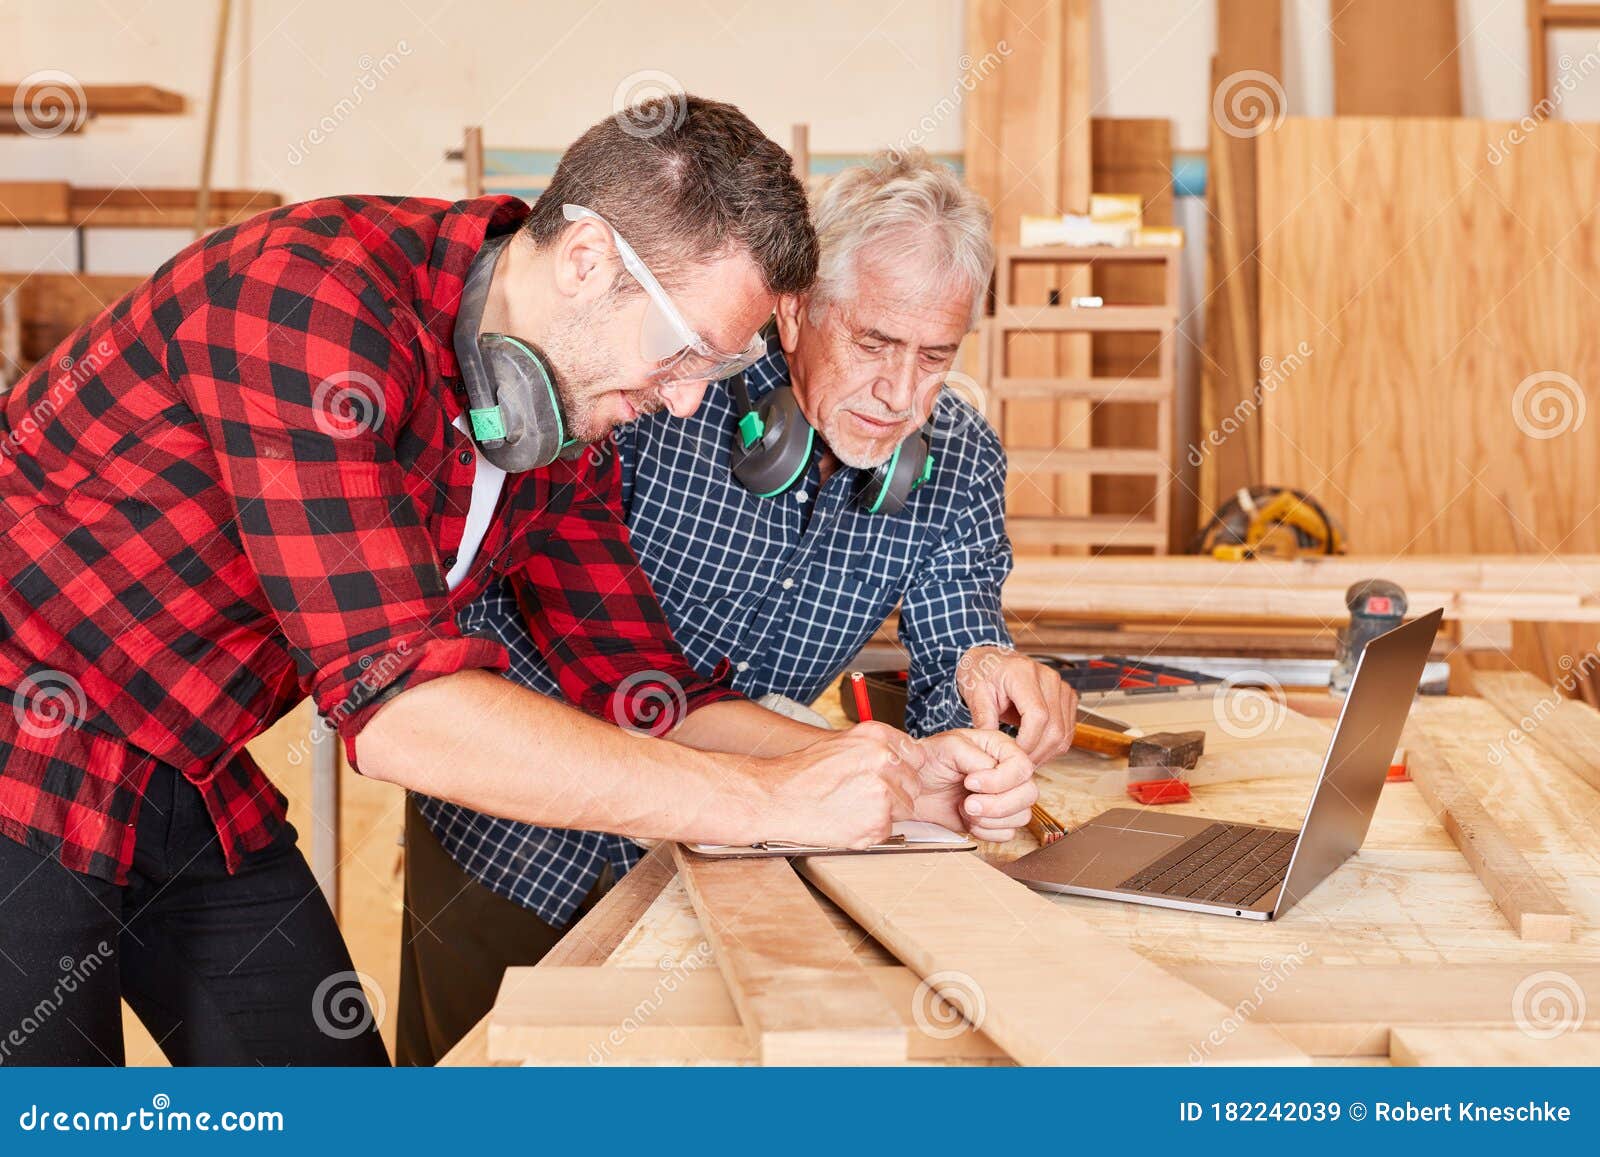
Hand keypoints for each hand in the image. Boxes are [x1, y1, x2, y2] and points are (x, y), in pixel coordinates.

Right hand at [764, 721, 923, 848]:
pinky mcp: (877, 823)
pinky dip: (870, 829)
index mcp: (877, 737)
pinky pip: (887, 829)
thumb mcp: (842, 744)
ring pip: (904, 807)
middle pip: (914, 782)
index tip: (891, 775)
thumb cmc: (803, 773)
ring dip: (884, 811)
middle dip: (896, 791)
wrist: (776, 798)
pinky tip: (847, 819)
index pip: (916, 754)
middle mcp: (884, 761)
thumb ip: (875, 749)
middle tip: (863, 793)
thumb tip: (900, 759)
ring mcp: (883, 793)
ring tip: (851, 806)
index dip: (903, 768)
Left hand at [912, 729, 1037, 841]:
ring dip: (990, 819)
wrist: (912, 788)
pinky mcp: (996, 820)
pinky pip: (1007, 833)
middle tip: (968, 804)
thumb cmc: (928, 761)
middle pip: (1028, 794)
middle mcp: (1007, 773)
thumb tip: (991, 770)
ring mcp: (1004, 797)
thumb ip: (973, 755)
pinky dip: (986, 832)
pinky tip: (968, 820)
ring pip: (1022, 816)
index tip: (970, 782)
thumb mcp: (946, 747)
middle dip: (997, 804)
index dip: (999, 780)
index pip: (1022, 767)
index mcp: (1000, 749)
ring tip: (964, 808)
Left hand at [957, 646, 1078, 763]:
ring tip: (1023, 760)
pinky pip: (1066, 731)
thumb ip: (983, 719)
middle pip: (1054, 728)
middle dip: (1036, 753)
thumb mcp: (974, 694)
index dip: (1027, 742)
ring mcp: (1061, 687)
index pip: (1038, 716)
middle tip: (1016, 764)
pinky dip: (1052, 746)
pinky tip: (1033, 750)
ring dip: (1045, 753)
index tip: (1012, 755)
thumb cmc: (982, 673)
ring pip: (1064, 733)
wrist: (993, 660)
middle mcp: (1048, 678)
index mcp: (1023, 673)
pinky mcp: (1067, 697)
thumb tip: (993, 748)